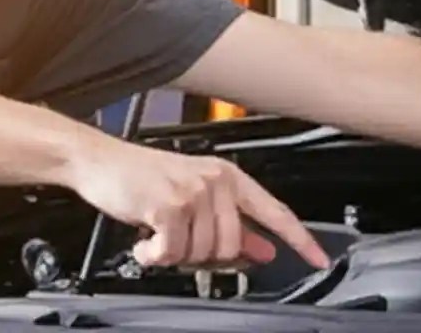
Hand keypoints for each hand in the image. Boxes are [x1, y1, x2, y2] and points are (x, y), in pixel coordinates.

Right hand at [69, 138, 329, 269]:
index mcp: (229, 177)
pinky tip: (145, 239)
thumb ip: (231, 224)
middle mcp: (216, 181)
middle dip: (201, 256)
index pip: (275, 211)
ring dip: (174, 254)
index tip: (319, 259)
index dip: (300, 239)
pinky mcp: (170, 206)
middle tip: (176, 241)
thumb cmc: (144, 179)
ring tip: (157, 233)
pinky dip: (154, 255)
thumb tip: (263, 250)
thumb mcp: (193, 198)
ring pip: (202, 254)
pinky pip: (173, 254)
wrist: (100, 162)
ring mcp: (194, 192)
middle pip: (232, 247)